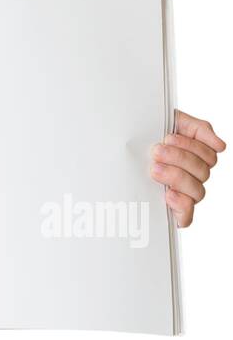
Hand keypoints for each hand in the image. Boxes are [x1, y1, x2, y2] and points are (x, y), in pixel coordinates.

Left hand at [151, 109, 225, 226]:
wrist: (119, 150)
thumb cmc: (146, 137)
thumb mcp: (170, 123)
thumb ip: (198, 129)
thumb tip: (220, 146)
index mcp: (196, 157)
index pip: (209, 155)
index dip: (191, 146)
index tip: (168, 137)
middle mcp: (194, 177)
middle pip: (203, 172)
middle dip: (179, 158)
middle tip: (156, 151)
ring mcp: (185, 195)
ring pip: (198, 191)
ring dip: (176, 176)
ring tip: (154, 169)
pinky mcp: (173, 213)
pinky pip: (187, 216)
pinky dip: (181, 204)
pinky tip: (168, 194)